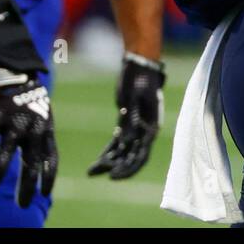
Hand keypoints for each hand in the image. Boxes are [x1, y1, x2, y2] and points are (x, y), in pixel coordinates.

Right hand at [0, 67, 56, 206]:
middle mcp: (32, 127)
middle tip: (22, 204)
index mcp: (45, 128)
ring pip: (5, 154)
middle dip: (26, 186)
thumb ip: (38, 137)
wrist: (14, 65)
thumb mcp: (42, 115)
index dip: (48, 177)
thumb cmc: (27, 94)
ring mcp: (14, 120)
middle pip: (30, 162)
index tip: (44, 193)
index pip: (51, 158)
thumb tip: (36, 165)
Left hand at [87, 53, 163, 179]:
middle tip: (100, 174)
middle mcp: (145, 132)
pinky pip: (117, 142)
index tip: (113, 175)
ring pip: (123, 152)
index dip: (128, 168)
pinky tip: (98, 160)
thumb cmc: (141, 80)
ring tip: (92, 171)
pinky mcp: (125, 123)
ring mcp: (135, 129)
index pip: (141, 156)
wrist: (139, 68)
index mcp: (151, 128)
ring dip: (110, 162)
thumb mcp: (138, 99)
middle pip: (131, 157)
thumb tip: (127, 141)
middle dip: (117, 168)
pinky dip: (108, 152)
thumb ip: (134, 119)